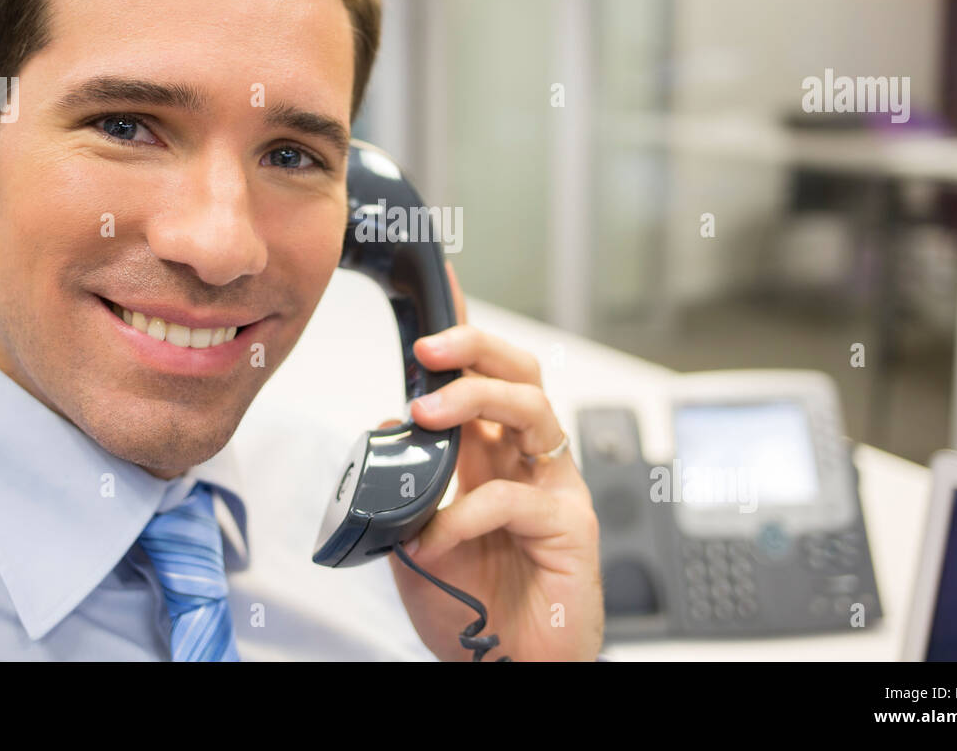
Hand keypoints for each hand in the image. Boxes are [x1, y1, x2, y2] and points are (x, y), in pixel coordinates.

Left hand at [387, 261, 603, 660]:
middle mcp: (528, 462)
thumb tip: (387, 426)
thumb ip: (405, 484)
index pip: (483, 379)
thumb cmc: (474, 605)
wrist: (506, 669)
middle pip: (520, 373)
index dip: (466, 332)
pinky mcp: (569, 529)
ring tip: (426, 414)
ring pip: (533, 410)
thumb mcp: (417, 536)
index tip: (442, 286)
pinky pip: (516, 499)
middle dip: (475, 347)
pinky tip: (436, 535)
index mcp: (493, 456)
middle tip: (428, 349)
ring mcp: (554, 490)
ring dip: (476, 400)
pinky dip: (466, 511)